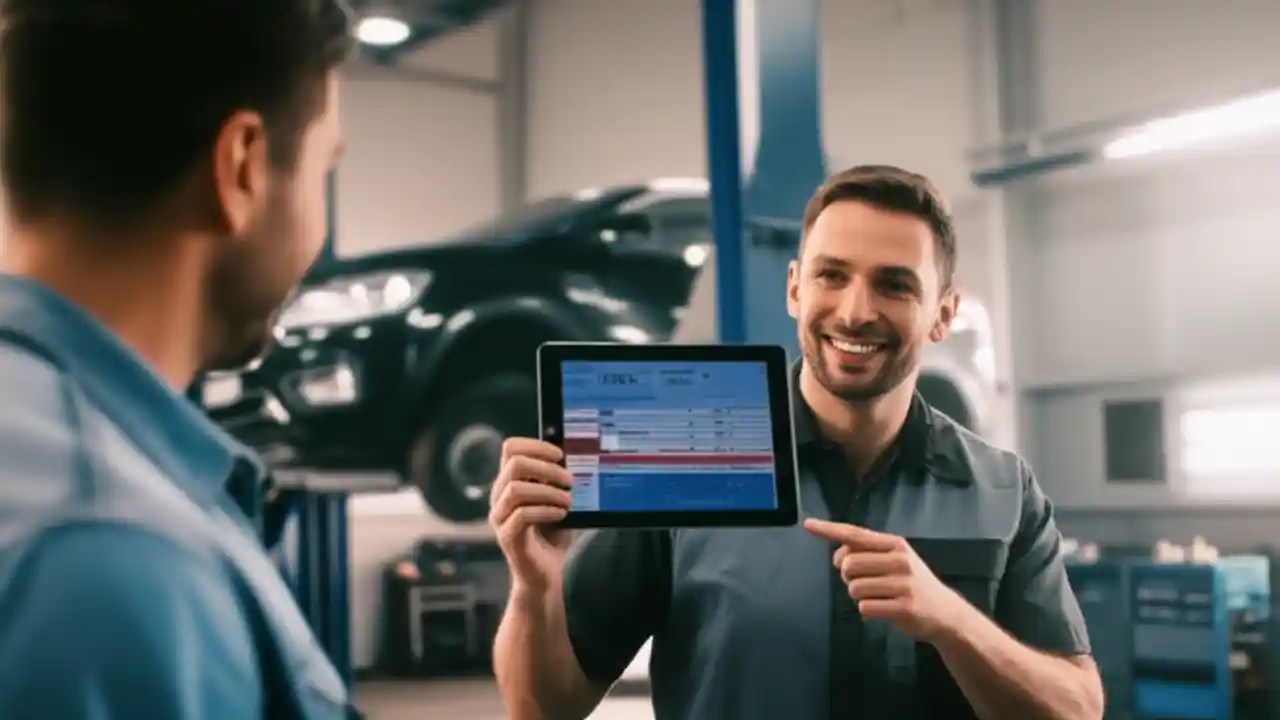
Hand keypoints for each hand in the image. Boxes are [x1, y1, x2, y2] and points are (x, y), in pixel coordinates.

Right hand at [489, 437, 573, 594]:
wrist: (547, 575)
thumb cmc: (552, 534)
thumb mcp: (556, 500)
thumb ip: (555, 480)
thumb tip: (572, 456)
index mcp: (509, 482)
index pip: (510, 448)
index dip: (535, 445)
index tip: (560, 454)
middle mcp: (499, 497)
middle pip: (514, 464)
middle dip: (546, 468)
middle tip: (569, 480)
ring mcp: (500, 518)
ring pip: (516, 489)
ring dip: (548, 491)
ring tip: (567, 501)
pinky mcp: (507, 537)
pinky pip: (522, 515)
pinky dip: (546, 511)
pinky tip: (561, 515)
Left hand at [804, 518, 965, 643]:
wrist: (945, 613)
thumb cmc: (911, 583)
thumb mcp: (895, 559)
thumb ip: (867, 553)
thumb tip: (837, 555)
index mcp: (895, 544)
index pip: (855, 534)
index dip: (829, 529)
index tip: (808, 525)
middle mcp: (899, 560)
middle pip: (848, 565)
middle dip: (848, 577)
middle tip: (866, 583)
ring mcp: (903, 584)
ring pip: (854, 588)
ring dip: (859, 597)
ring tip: (880, 597)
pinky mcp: (904, 607)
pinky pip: (865, 608)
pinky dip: (868, 611)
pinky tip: (885, 610)